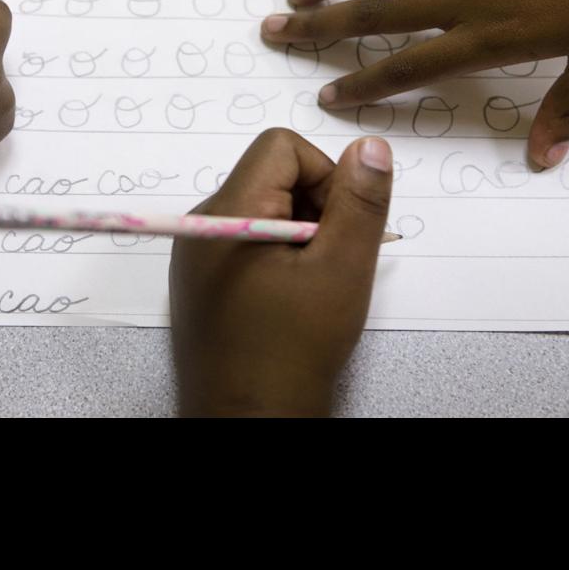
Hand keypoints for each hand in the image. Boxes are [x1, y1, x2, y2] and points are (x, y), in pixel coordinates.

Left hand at [170, 129, 394, 417]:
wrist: (249, 422)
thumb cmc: (294, 351)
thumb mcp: (342, 269)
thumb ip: (360, 203)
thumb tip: (371, 148)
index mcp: (228, 212)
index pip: (281, 147)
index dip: (325, 176)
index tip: (341, 228)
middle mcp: (202, 225)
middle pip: (270, 176)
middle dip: (315, 207)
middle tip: (333, 261)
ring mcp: (196, 257)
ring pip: (262, 210)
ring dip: (300, 235)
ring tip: (314, 286)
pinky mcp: (200, 284)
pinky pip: (246, 243)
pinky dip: (278, 258)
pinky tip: (293, 301)